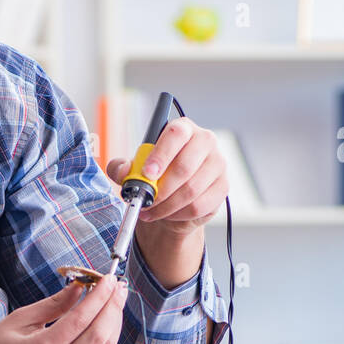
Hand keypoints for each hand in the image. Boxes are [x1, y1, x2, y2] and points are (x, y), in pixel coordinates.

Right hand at [0, 273, 128, 343]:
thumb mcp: (16, 322)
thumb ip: (51, 305)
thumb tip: (79, 289)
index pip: (81, 319)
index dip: (99, 297)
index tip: (107, 279)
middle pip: (99, 335)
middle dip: (113, 307)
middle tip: (118, 286)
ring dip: (114, 323)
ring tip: (115, 301)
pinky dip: (106, 340)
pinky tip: (106, 323)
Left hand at [105, 117, 227, 238]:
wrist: (174, 198)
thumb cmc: (155, 176)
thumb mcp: (133, 170)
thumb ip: (121, 167)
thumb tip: (123, 170)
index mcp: (183, 129)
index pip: (175, 134)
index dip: (161, 155)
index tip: (147, 173)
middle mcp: (205, 141)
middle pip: (185, 166)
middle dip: (161, 189)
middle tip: (145, 200)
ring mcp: (217, 163)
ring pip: (191, 190)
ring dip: (166, 206)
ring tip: (152, 210)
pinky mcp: (222, 186)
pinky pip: (199, 206)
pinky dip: (179, 214)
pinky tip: (168, 214)